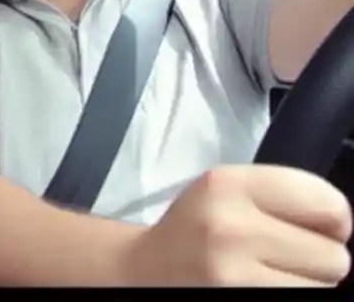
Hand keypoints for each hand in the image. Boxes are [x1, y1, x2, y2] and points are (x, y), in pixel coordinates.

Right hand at [130, 165, 351, 285]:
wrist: (141, 271)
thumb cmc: (197, 231)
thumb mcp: (227, 193)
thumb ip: (282, 196)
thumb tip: (341, 225)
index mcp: (228, 185)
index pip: (330, 205)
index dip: (330, 222)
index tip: (306, 228)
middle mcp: (229, 229)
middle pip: (334, 255)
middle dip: (314, 259)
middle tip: (274, 256)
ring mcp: (231, 276)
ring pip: (324, 288)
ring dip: (304, 284)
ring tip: (265, 275)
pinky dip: (291, 299)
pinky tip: (260, 290)